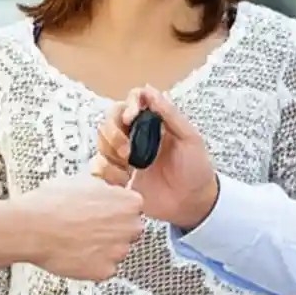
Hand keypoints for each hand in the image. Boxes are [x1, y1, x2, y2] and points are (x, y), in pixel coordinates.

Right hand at [14, 174, 143, 280]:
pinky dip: (93, 264)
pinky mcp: (105, 271)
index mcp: (128, 202)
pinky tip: (76, 253)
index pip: (134, 208)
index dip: (117, 209)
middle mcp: (130, 227)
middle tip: (91, 227)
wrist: (33, 228)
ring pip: (117, 250)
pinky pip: (104, 268)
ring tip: (78, 240)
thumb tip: (105, 192)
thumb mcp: (83, 181)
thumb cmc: (52, 203)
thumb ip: (104, 189)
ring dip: (104, 247)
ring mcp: (119, 251)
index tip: (105, 211)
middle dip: (115, 229)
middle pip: (130, 230)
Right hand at [89, 85, 218, 230]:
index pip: (130, 102)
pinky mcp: (119, 177)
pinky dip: (106, 171)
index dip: (127, 106)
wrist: (193, 204)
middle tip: (128, 152)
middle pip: (109, 120)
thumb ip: (170, 114)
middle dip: (113, 133)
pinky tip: (123, 181)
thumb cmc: (196, 169)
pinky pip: (99, 167)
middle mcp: (135, 136)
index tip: (130, 118)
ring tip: (128, 168)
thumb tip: (149, 90)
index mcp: (152, 123)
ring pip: (101, 142)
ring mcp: (125, 157)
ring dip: (110, 152)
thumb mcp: (190, 138)